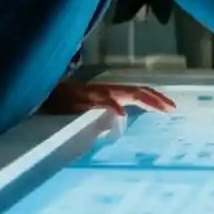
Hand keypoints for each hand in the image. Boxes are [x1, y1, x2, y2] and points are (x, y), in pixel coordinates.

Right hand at [41, 80, 175, 116]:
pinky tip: (122, 113)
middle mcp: (106, 90)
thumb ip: (107, 116)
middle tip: (173, 109)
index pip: (139, 93)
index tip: (172, 108)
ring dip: (143, 99)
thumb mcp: (92, 111)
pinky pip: (99, 101)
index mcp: (111, 94)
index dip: (156, 99)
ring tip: (159, 108)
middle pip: (137, 91)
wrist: (40, 95)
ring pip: (123, 93)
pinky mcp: (81, 98)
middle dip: (157, 99)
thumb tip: (122, 123)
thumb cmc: (66, 104)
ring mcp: (95, 93)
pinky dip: (112, 105)